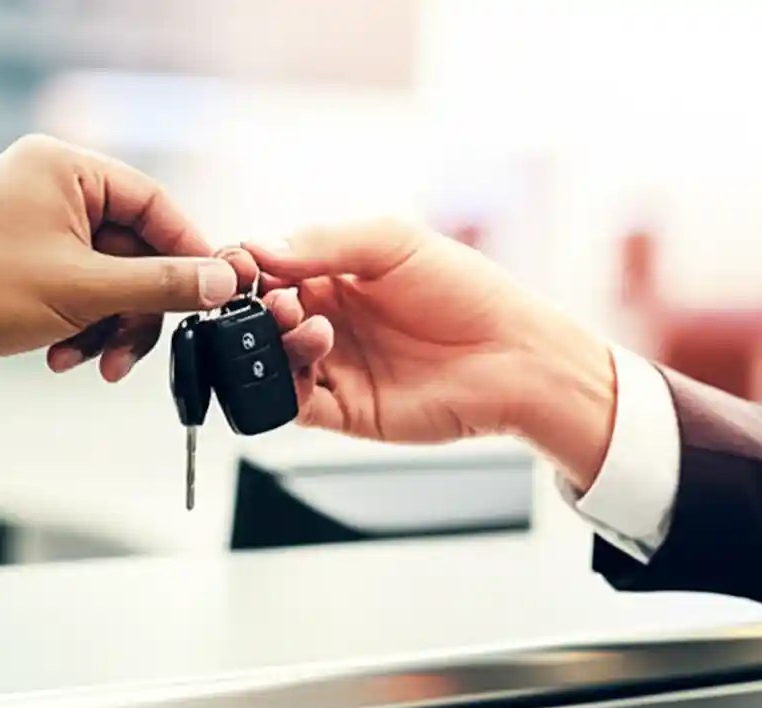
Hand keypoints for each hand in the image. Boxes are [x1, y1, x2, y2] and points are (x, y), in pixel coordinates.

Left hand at [0, 134, 238, 391]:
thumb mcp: (82, 290)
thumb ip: (161, 285)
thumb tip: (224, 280)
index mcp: (64, 167)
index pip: (154, 201)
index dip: (188, 250)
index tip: (216, 292)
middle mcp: (52, 189)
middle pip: (135, 248)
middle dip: (138, 307)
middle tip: (136, 348)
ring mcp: (37, 230)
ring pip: (110, 280)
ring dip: (109, 327)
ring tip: (93, 361)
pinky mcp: (25, 269)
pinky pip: (80, 296)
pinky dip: (81, 329)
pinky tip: (62, 358)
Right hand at [223, 219, 616, 487]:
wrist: (516, 357)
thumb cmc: (468, 293)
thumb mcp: (394, 243)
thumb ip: (325, 243)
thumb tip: (263, 248)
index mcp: (336, 276)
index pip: (271, 270)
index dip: (252, 267)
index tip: (245, 265)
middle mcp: (328, 321)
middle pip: (261, 316)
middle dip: (257, 306)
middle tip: (277, 299)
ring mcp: (333, 367)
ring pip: (270, 360)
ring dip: (272, 342)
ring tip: (309, 326)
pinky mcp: (343, 410)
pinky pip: (292, 404)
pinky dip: (282, 387)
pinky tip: (310, 359)